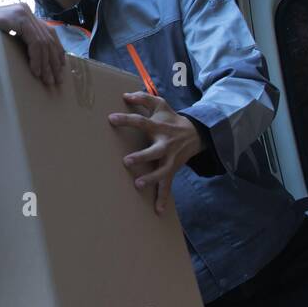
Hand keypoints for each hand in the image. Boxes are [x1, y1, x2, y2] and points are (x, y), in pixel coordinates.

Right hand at [0, 2, 66, 85]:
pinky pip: (34, 41)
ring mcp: (21, 12)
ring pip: (43, 41)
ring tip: (46, 80)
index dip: (56, 50)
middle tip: (57, 79)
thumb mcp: (2, 38)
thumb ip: (17, 40)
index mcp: (23, 12)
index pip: (48, 31)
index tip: (59, 68)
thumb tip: (32, 57)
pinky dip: (37, 58)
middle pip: (49, 37)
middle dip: (54, 60)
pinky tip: (36, 71)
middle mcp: (24, 10)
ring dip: (46, 64)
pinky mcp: (16, 18)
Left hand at [107, 91, 203, 214]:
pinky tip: (158, 211)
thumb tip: (125, 95)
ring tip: (138, 185)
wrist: (196, 134)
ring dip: (152, 179)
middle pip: (154, 151)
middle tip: (127, 161)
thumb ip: (143, 98)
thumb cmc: (171, 119)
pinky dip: (163, 199)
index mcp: (159, 127)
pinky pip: (168, 186)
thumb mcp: (160, 105)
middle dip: (142, 156)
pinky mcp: (172, 170)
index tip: (111, 119)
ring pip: (162, 171)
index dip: (127, 120)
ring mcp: (169, 159)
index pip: (141, 122)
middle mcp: (165, 144)